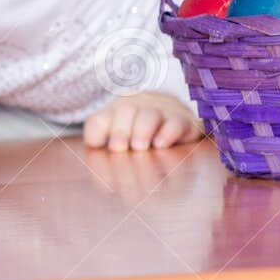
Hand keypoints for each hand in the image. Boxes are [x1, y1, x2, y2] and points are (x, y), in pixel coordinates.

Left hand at [82, 91, 203, 152]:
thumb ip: (105, 148)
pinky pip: (175, 123)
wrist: (173, 109)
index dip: (96, 134)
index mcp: (112, 115)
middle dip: (120, 131)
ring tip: (139, 147)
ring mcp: (160, 113)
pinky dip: (168, 133)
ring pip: (149, 115)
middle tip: (119, 149)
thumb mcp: (117, 139)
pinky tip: (161, 144)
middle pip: (125, 111)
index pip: (98, 122)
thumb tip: (99, 170)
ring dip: (142, 131)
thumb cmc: (137, 131)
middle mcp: (136, 109)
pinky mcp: (182, 122)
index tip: (101, 149)